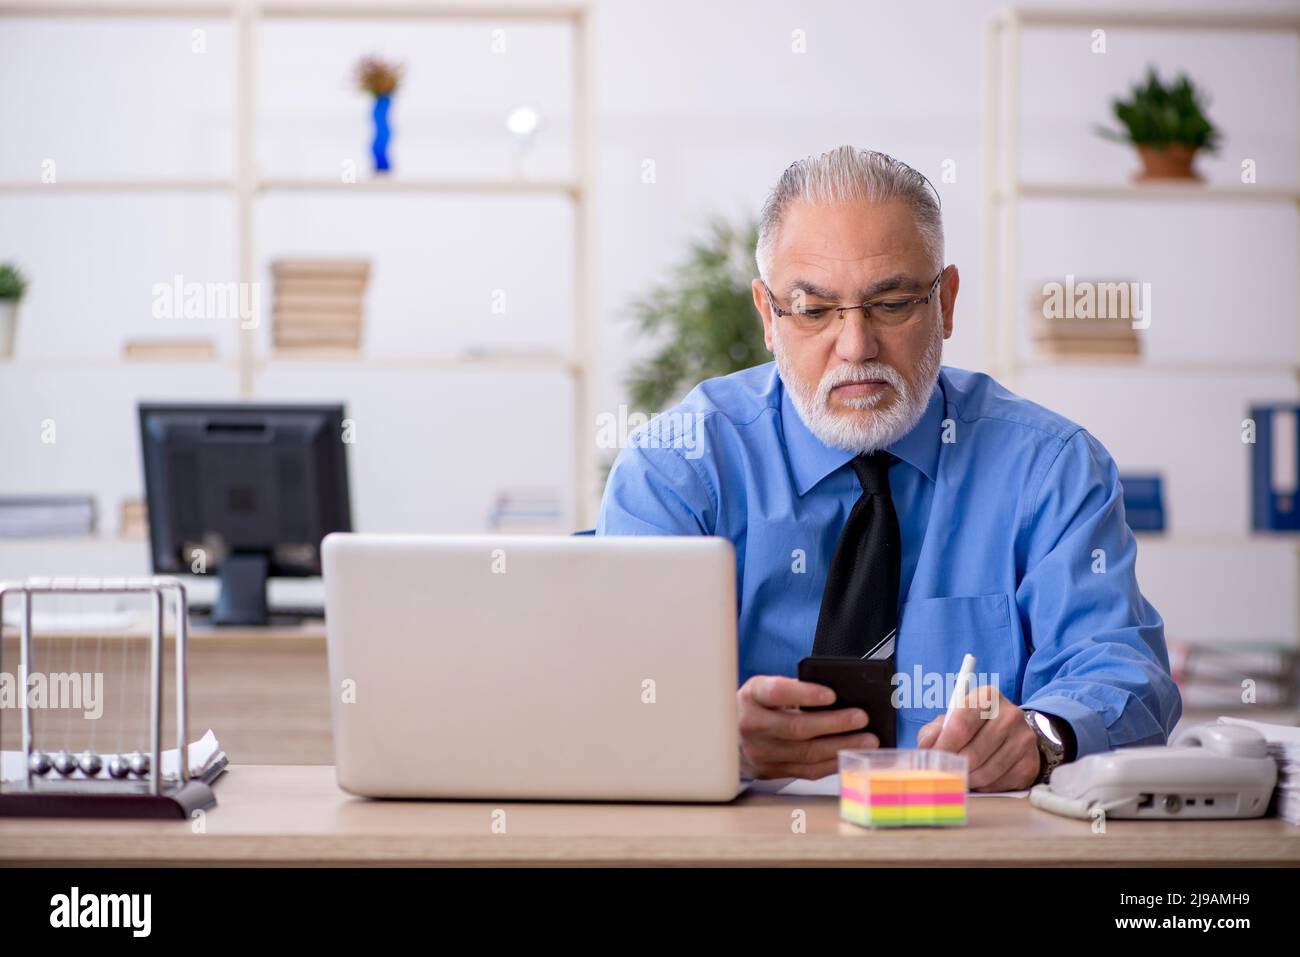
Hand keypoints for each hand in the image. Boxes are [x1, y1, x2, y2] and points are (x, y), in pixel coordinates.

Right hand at [737, 675, 877, 779]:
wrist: (726, 734)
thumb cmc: (757, 706)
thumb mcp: (766, 689)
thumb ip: (794, 690)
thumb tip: (840, 699)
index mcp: (752, 696)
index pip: (777, 693)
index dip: (805, 694)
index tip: (832, 694)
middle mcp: (750, 725)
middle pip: (797, 727)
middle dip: (834, 723)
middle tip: (861, 718)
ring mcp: (758, 752)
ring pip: (806, 753)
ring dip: (840, 747)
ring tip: (867, 740)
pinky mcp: (769, 771)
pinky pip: (806, 771)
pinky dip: (831, 763)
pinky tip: (849, 755)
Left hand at [916, 685, 1039, 790]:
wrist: (1012, 731)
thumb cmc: (974, 725)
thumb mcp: (952, 719)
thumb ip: (934, 730)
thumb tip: (927, 747)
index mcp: (988, 697)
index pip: (961, 725)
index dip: (943, 746)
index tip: (932, 758)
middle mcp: (1010, 715)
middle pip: (973, 753)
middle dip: (954, 767)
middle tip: (943, 772)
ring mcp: (1024, 740)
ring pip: (986, 772)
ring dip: (968, 779)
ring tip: (959, 775)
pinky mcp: (1030, 763)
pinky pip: (999, 784)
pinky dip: (983, 787)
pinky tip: (978, 779)